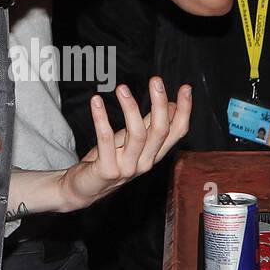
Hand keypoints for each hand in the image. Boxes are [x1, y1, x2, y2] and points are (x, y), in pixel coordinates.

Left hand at [60, 77, 191, 209]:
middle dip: (159, 104)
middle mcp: (145, 163)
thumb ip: (149, 124)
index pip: (176, 132)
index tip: (186, 88)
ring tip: (121, 88)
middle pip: (160, 132)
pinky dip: (101, 118)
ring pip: (137, 135)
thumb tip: (170, 104)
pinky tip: (96, 101)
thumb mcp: (131, 140)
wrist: (84, 189)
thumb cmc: (108, 160)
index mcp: (154, 154)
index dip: (184, 111)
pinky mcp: (107, 170)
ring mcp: (127, 168)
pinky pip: (106, 140)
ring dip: (130, 108)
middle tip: (156, 81)